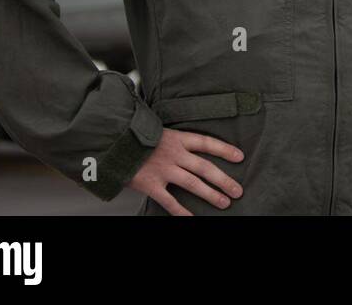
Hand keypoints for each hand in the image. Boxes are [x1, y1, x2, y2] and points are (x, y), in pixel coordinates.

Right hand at [127, 127, 244, 214]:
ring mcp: (163, 170)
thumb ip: (176, 141)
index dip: (225, 150)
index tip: (240, 157)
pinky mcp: (151, 184)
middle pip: (205, 167)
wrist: (111, 143)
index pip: (207, 143)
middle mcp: (174, 154)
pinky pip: (170, 201)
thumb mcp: (159, 132)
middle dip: (224, 180)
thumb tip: (190, 149)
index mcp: (178, 139)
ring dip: (210, 194)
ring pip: (193, 184)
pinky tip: (192, 219)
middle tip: (238, 190)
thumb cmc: (135, 137)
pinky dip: (181, 212)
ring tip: (224, 203)